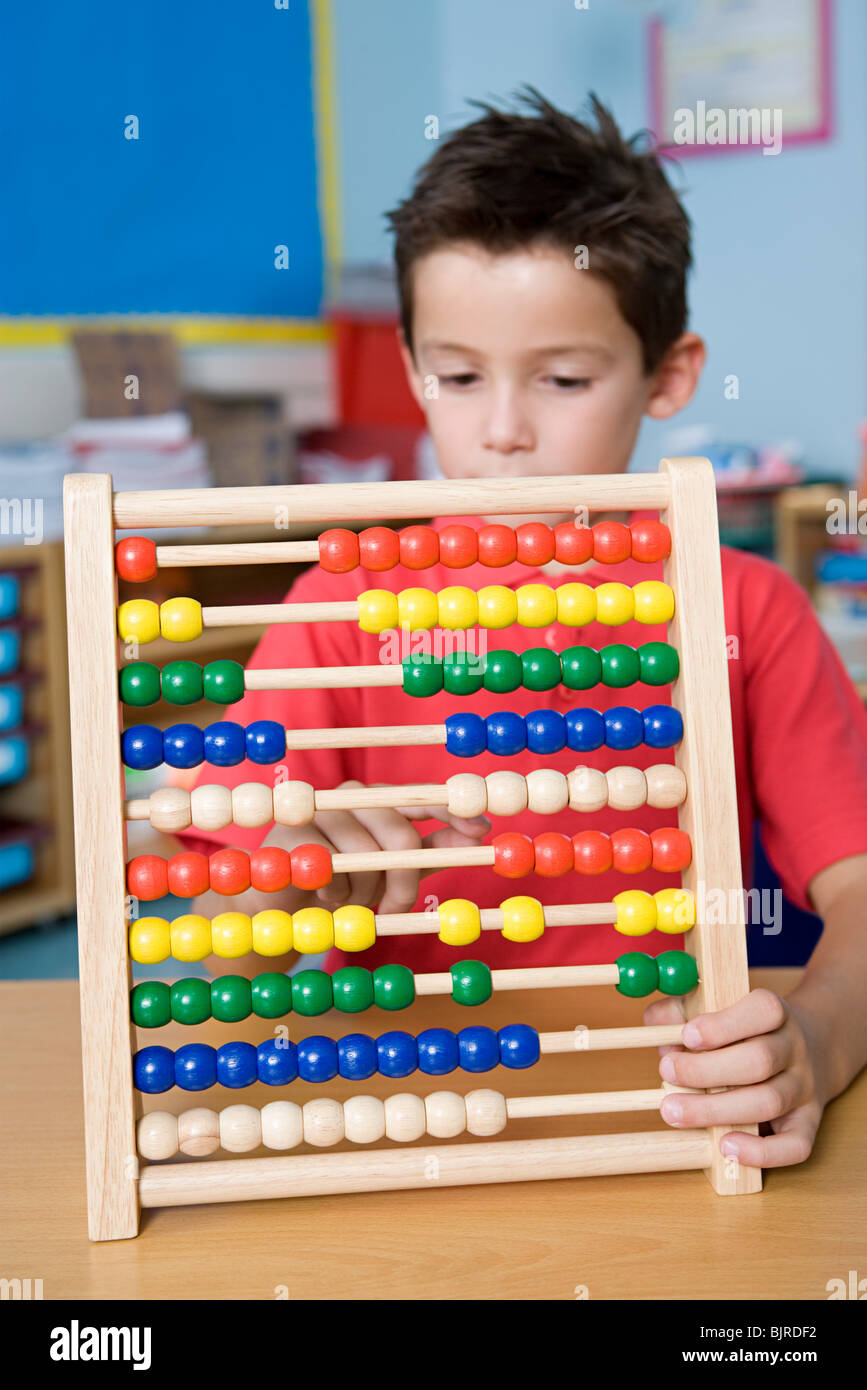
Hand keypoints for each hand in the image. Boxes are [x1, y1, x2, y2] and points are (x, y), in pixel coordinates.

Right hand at [309, 780, 490, 914]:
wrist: (284, 897)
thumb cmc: (346, 879)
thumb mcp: (394, 867)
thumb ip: (433, 850)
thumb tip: (480, 834)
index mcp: (381, 799)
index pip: (424, 797)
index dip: (454, 812)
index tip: (483, 831)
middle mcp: (353, 795)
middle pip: (401, 835)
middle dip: (404, 883)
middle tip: (396, 908)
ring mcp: (321, 809)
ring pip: (367, 859)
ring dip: (364, 894)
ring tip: (348, 898)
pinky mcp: (293, 832)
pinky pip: (335, 873)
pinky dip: (337, 895)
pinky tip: (323, 894)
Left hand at [643, 988, 834, 1168]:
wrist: (814, 1047)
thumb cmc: (746, 1030)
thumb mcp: (716, 1006)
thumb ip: (681, 1011)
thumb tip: (659, 1030)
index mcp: (775, 1013)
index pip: (763, 1011)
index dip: (724, 1025)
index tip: (687, 1035)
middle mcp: (795, 1048)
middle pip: (759, 1060)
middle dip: (706, 1070)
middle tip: (666, 1072)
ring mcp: (804, 1087)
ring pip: (769, 1101)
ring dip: (717, 1111)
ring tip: (674, 1112)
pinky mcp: (808, 1123)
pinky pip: (796, 1145)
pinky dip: (762, 1152)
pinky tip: (724, 1146)